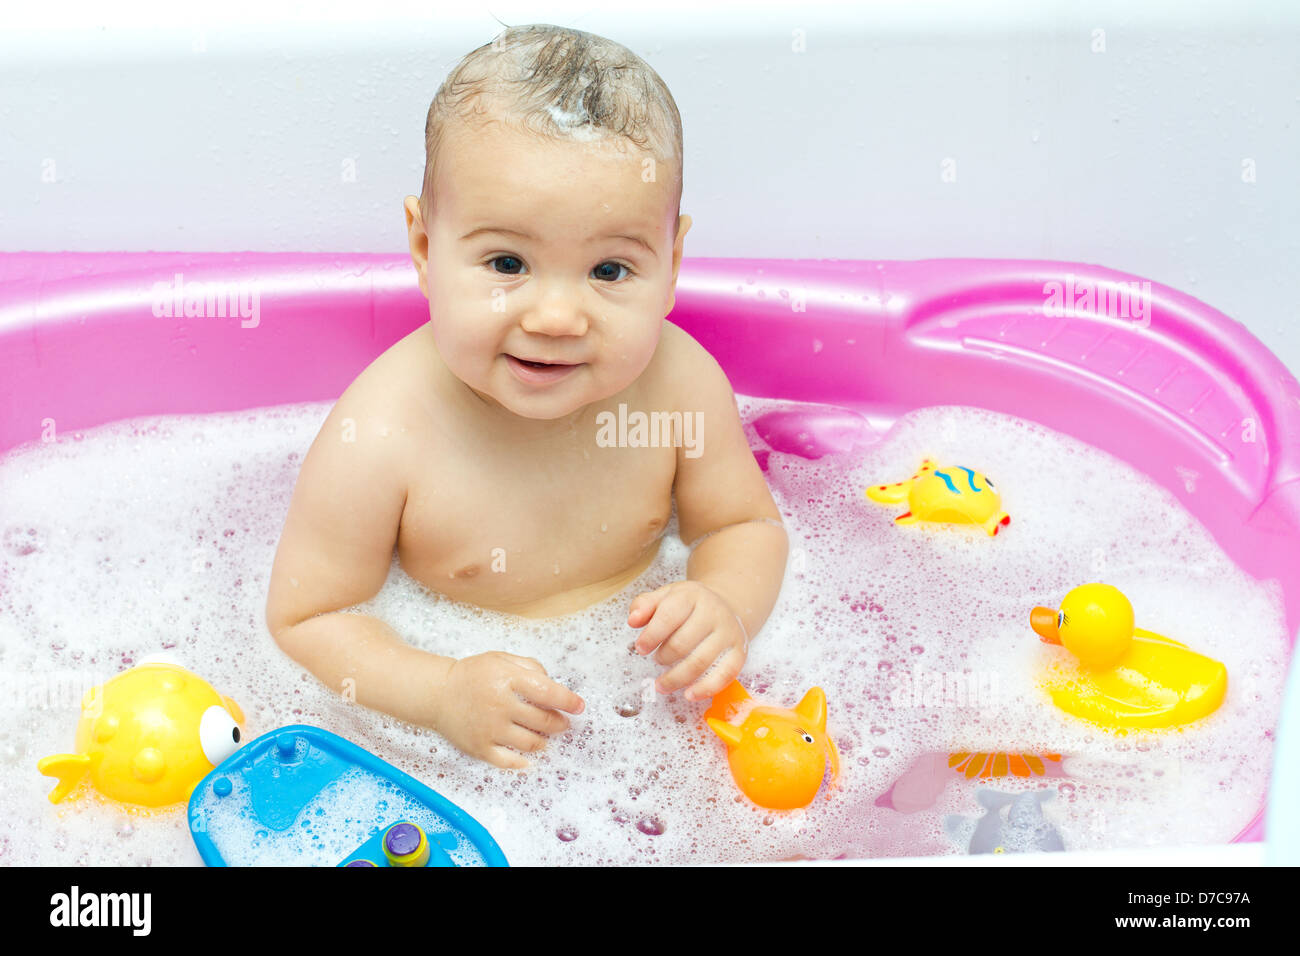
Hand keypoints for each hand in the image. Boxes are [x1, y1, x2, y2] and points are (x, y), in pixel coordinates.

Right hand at [434, 652, 584, 769]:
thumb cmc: (473, 675)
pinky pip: (509, 761)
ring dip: (545, 741)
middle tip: (563, 723)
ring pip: (530, 743)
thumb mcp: (502, 659)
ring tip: (546, 737)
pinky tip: (530, 757)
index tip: (579, 706)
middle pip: (543, 721)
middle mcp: (500, 705)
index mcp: (507, 679)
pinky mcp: (480, 747)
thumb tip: (553, 685)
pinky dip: (523, 762)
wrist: (438, 693)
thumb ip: (530, 667)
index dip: (568, 701)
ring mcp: (490, 729)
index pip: (547, 692)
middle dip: (560, 724)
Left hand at [627, 581, 747, 700]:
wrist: (727, 605)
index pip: (669, 616)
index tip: (640, 648)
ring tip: (661, 684)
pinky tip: (689, 695)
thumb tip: (633, 620)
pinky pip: (725, 675)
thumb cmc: (690, 605)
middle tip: (655, 660)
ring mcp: (728, 634)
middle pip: (682, 642)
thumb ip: (644, 605)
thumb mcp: (666, 596)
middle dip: (663, 657)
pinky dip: (706, 689)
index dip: (651, 635)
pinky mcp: (739, 652)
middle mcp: (713, 613)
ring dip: (676, 678)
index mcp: (692, 596)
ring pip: (700, 662)